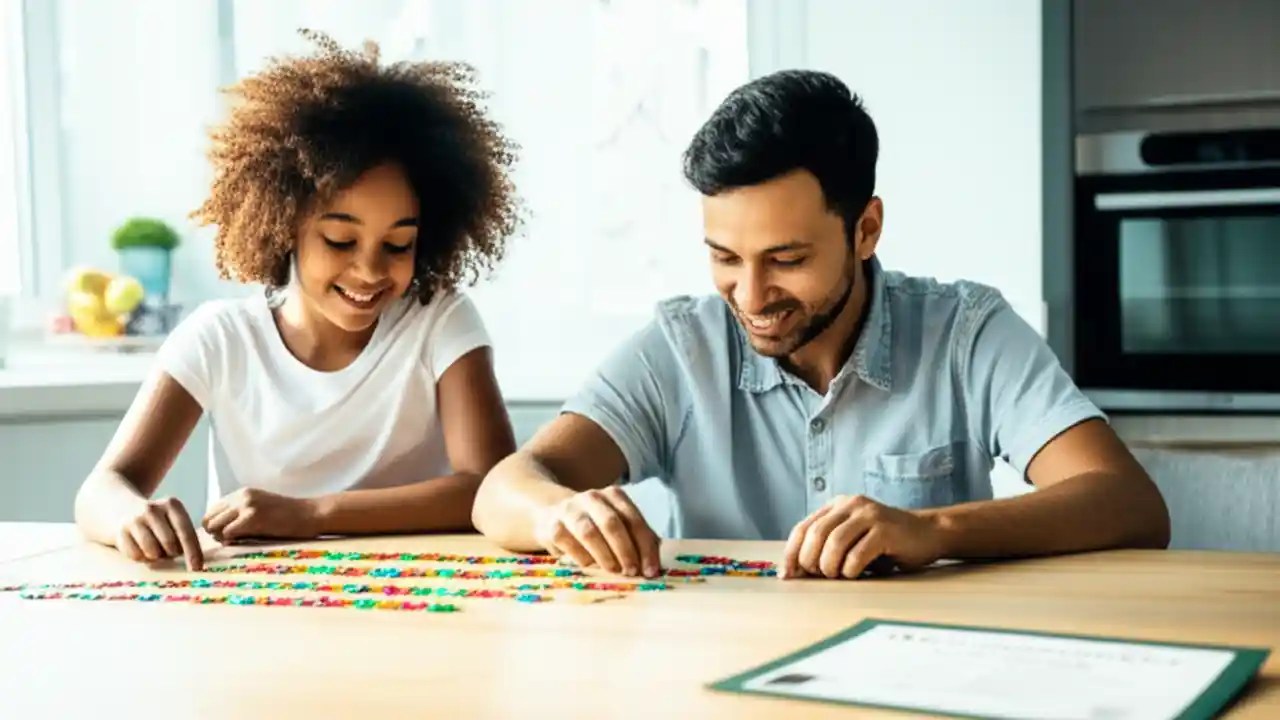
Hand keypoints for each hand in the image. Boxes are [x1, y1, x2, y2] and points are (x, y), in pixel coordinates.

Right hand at [116, 497, 203, 570]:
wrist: (119, 507)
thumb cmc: (155, 521)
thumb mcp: (171, 519)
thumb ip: (182, 536)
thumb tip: (193, 563)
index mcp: (172, 505)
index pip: (186, 532)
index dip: (193, 552)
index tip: (197, 568)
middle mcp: (153, 509)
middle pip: (170, 544)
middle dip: (172, 554)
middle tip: (168, 551)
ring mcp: (134, 520)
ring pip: (152, 552)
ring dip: (156, 557)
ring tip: (154, 549)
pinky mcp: (120, 532)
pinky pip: (136, 556)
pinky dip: (141, 558)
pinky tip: (139, 548)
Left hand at [202, 487, 319, 543]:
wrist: (311, 514)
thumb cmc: (289, 517)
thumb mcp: (261, 509)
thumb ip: (241, 515)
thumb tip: (219, 533)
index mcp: (242, 493)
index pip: (212, 510)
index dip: (214, 525)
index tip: (225, 536)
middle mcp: (241, 496)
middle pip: (209, 518)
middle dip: (213, 532)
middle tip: (228, 541)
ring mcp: (246, 505)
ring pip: (214, 525)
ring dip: (220, 537)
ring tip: (235, 542)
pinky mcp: (252, 517)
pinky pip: (227, 533)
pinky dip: (229, 541)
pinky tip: (241, 542)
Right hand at [533, 487, 661, 577]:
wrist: (551, 514)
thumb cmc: (595, 525)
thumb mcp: (618, 525)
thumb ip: (638, 540)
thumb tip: (653, 566)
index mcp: (614, 495)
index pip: (634, 520)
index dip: (645, 547)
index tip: (651, 570)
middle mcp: (592, 498)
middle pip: (612, 523)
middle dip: (625, 550)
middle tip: (632, 572)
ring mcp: (570, 510)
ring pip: (589, 532)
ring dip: (604, 555)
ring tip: (614, 571)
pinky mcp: (553, 525)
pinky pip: (568, 543)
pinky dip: (581, 558)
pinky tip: (590, 567)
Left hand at [782, 495, 946, 579]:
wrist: (927, 533)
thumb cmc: (884, 544)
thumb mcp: (852, 540)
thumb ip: (826, 548)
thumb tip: (793, 573)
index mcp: (837, 506)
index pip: (803, 528)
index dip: (791, 553)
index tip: (788, 576)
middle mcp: (850, 505)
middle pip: (816, 534)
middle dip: (810, 561)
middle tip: (819, 576)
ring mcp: (869, 515)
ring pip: (834, 542)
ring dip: (830, 566)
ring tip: (837, 576)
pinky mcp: (885, 530)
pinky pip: (857, 554)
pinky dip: (851, 569)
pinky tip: (855, 574)